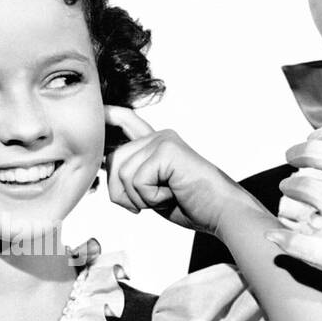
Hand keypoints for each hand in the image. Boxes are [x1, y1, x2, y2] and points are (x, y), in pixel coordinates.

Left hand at [103, 106, 244, 234]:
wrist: (222, 212)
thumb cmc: (190, 204)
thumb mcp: (151, 190)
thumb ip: (131, 175)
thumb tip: (102, 165)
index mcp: (155, 143)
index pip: (125, 121)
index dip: (108, 115)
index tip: (99, 108)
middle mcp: (158, 136)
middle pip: (113, 161)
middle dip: (121, 193)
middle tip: (150, 202)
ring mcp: (163, 140)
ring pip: (122, 173)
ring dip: (139, 198)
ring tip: (166, 196)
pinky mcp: (167, 150)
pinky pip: (137, 181)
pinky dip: (151, 198)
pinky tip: (172, 194)